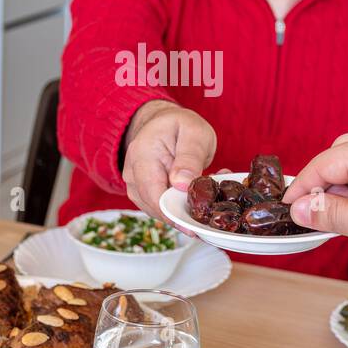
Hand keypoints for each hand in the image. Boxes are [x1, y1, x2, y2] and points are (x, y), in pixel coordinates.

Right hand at [121, 101, 216, 218]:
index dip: (175, 214)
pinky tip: (198, 197)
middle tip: (214, 208)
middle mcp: (132, 174)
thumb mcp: (194, 132)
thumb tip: (182, 185)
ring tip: (210, 196)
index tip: (197, 223)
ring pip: (159, 212)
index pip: (154, 194)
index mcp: (142, 155)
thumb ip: (190, 156)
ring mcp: (135, 186)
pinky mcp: (143, 194)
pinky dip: (181, 207)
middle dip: (185, 213)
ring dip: (185, 210)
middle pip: (155, 207)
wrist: (161, 123)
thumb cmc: (179, 125)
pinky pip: (161, 208)